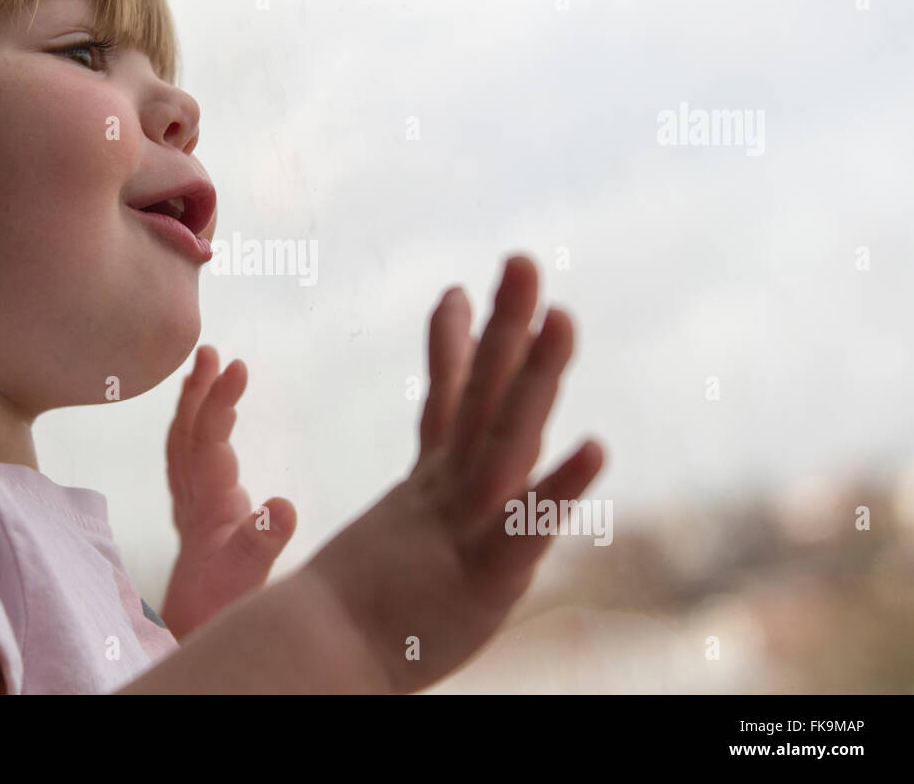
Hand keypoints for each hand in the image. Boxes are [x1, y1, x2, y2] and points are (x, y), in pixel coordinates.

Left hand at [160, 345, 296, 640]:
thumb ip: (264, 542)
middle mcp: (193, 495)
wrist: (196, 623)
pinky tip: (207, 411)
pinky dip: (197, 423)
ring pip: (184, 439)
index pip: (206, 442)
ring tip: (205, 364)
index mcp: (207, 504)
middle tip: (211, 350)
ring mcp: (193, 498)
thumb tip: (284, 504)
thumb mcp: (248, 576)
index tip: (236, 365)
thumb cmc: (222, 602)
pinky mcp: (200, 505)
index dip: (219, 402)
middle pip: (187, 432)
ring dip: (194, 400)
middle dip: (199, 389)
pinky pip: (190, 452)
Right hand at [305, 253, 605, 692]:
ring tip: (565, 317)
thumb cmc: (347, 621)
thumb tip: (352, 510)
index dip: (457, 346)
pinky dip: (561, 487)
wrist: (318, 657)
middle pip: (484, 396)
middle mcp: (450, 493)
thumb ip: (396, 526)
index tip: (457, 291)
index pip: (449, 405)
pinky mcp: (484, 573)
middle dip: (507, 325)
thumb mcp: (386, 561)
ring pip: (508, 439)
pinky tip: (598, 447)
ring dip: (538, 376)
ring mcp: (466, 525)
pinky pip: (526, 525)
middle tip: (523, 259)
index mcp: (430, 491)